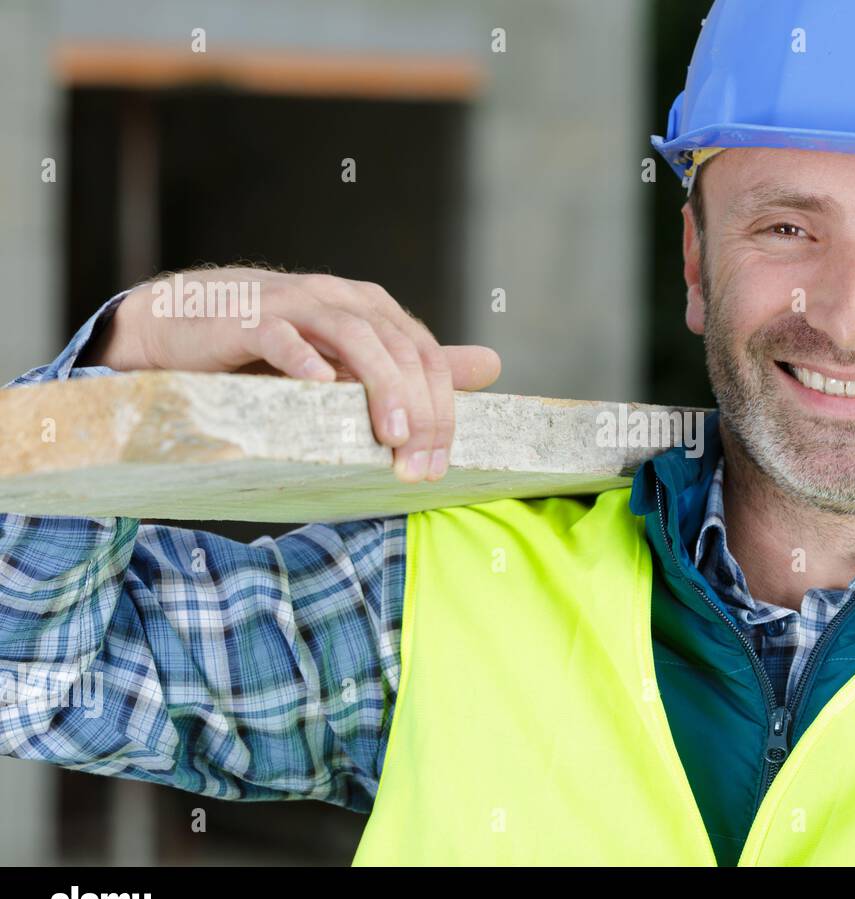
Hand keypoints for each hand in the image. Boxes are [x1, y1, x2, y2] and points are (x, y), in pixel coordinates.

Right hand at [84, 267, 500, 482]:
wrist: (183, 325)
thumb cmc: (272, 348)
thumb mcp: (351, 359)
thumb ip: (416, 365)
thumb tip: (493, 365)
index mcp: (373, 310)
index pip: (427, 357)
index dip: (442, 410)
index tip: (439, 465)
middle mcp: (341, 300)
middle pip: (399, 348)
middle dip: (418, 410)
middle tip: (419, 464)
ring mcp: (295, 304)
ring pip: (353, 336)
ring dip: (378, 385)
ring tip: (391, 435)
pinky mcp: (247, 318)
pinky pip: (280, 334)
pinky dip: (303, 358)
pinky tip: (319, 387)